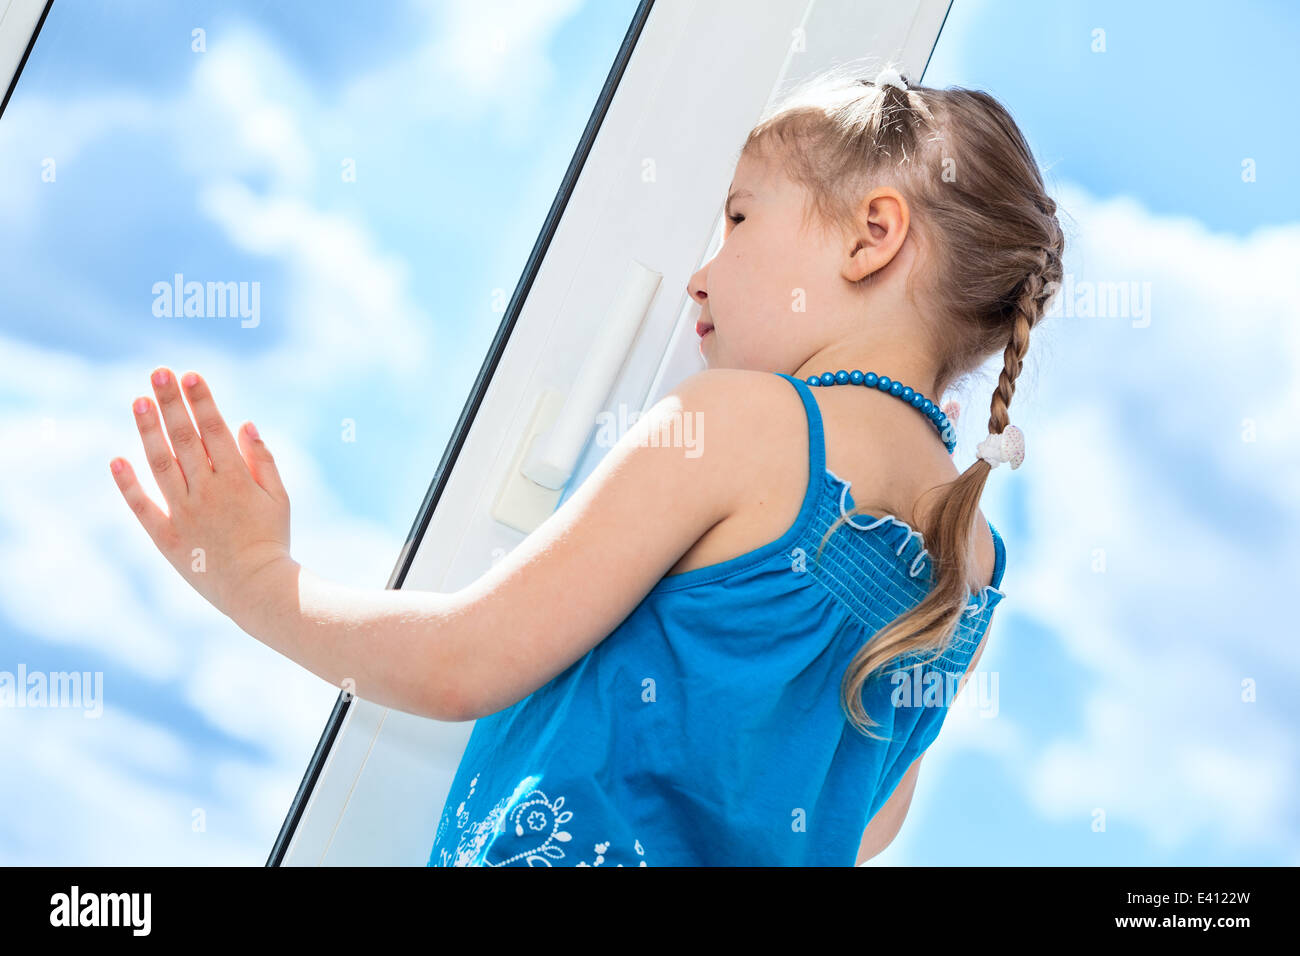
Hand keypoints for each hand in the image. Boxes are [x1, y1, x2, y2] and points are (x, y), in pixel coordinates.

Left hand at [110, 367, 292, 625]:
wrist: (258, 589)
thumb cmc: (273, 540)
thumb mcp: (280, 498)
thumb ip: (263, 460)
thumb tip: (244, 423)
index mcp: (237, 479)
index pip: (214, 430)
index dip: (201, 400)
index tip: (189, 375)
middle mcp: (207, 491)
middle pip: (184, 438)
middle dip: (171, 403)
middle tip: (158, 372)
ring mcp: (183, 513)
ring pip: (160, 464)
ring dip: (148, 431)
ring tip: (138, 400)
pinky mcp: (166, 537)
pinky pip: (142, 506)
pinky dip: (128, 483)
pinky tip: (117, 459)